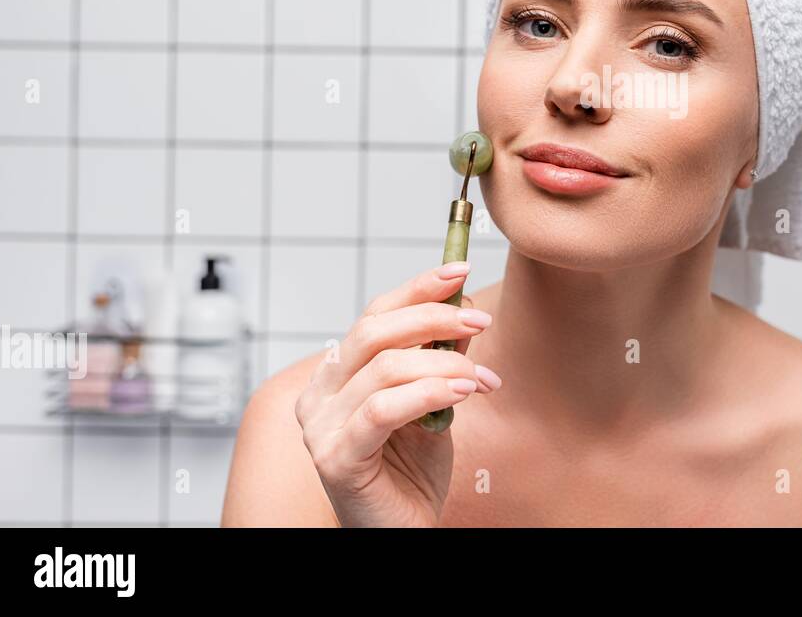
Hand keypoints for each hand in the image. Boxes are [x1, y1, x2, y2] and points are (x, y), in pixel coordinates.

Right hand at [294, 263, 499, 526]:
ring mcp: (320, 427)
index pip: (373, 315)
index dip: (416, 289)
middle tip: (480, 321)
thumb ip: (439, 359)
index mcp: (337, 375)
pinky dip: (430, 393)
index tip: (458, 271)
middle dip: (434, 318)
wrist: (402, 530)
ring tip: (483, 377)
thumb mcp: (433, 401)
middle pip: (374, 332)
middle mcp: (319, 395)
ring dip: (445, 364)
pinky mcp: (336, 458)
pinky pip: (384, 409)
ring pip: (385, 368)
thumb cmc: (412, 470)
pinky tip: (464, 392)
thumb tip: (464, 310)